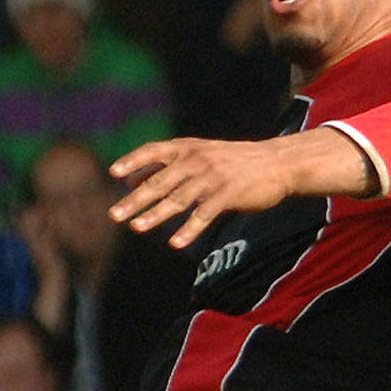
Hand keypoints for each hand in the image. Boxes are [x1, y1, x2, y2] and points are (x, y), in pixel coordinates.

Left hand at [109, 136, 299, 247]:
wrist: (277, 163)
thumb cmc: (235, 162)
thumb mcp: (202, 154)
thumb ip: (168, 166)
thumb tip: (131, 181)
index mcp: (188, 148)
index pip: (154, 151)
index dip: (134, 162)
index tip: (114, 174)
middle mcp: (197, 160)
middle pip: (160, 181)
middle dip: (136, 200)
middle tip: (114, 215)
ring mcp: (213, 177)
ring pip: (178, 198)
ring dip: (156, 215)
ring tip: (137, 228)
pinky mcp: (229, 194)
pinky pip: (204, 215)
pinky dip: (189, 230)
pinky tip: (176, 243)